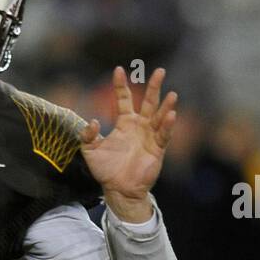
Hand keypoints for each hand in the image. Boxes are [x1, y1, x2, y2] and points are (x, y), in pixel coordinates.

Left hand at [79, 66, 177, 220]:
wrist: (118, 189)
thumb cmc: (105, 170)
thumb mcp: (90, 151)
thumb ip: (88, 135)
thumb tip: (93, 121)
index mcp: (125, 123)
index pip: (124, 99)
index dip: (121, 85)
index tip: (118, 70)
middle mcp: (140, 126)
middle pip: (149, 102)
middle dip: (154, 86)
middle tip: (160, 70)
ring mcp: (150, 136)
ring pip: (160, 116)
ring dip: (166, 105)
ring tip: (172, 93)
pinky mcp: (157, 148)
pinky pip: (164, 134)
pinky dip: (168, 125)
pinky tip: (171, 114)